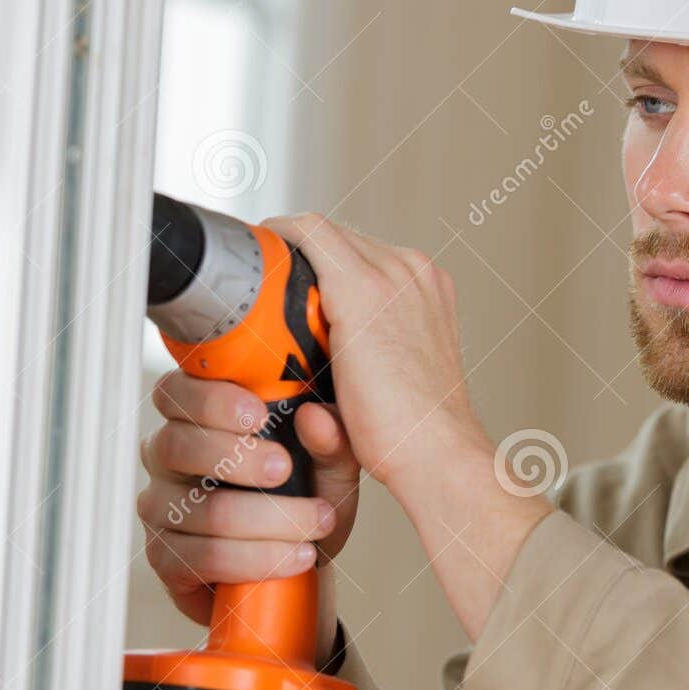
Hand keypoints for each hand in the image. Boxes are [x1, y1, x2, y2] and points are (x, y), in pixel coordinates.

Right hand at [136, 371, 360, 666]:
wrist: (302, 556)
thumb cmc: (305, 493)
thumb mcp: (330, 461)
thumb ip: (331, 436)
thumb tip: (315, 416)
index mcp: (197, 417)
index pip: (176, 392)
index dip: (211, 400)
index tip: (259, 414)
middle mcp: (167, 458)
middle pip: (178, 446)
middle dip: (239, 460)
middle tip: (285, 469)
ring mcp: (159, 508)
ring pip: (202, 510)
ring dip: (270, 520)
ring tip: (317, 522)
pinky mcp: (166, 558)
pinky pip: (204, 557)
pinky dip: (258, 558)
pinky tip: (294, 556)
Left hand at [262, 213, 552, 639]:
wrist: (436, 454)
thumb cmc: (414, 431)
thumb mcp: (392, 377)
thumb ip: (360, 353)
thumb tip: (310, 360)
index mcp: (427, 288)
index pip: (356, 252)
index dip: (314, 265)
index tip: (283, 286)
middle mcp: (414, 271)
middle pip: (337, 240)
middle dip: (296, 260)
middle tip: (257, 289)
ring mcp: (393, 274)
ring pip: (318, 234)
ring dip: (283, 257)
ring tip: (252, 288)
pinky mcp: (363, 289)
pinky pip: (307, 236)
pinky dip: (276, 245)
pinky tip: (254, 269)